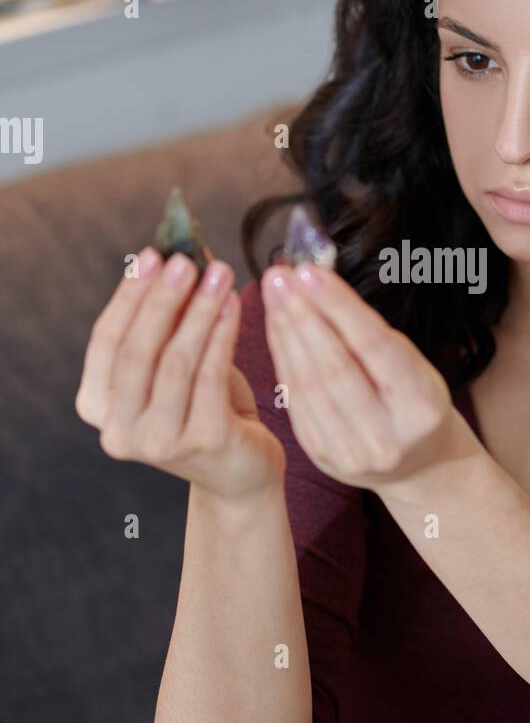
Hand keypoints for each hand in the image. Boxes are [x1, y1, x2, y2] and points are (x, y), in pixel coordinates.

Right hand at [76, 246, 285, 500]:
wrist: (240, 470)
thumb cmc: (205, 406)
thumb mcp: (176, 362)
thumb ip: (170, 319)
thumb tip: (183, 252)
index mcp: (97, 406)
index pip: (106, 341)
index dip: (129, 295)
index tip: (153, 254)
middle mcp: (118, 431)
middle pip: (136, 351)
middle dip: (162, 299)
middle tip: (186, 259)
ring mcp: (159, 443)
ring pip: (175, 362)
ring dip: (199, 310)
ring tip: (221, 273)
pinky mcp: (203, 443)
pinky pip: (211, 376)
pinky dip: (222, 333)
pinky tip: (235, 305)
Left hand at [260, 261, 464, 491]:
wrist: (415, 463)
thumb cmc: (413, 399)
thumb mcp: (413, 367)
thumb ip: (371, 333)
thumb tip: (321, 282)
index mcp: (422, 408)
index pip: (374, 347)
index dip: (338, 307)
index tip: (309, 271)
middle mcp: (387, 437)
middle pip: (336, 366)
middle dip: (304, 315)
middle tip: (280, 276)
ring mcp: (351, 453)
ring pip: (309, 382)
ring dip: (286, 331)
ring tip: (274, 293)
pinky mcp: (321, 456)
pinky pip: (295, 397)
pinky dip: (283, 356)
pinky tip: (276, 325)